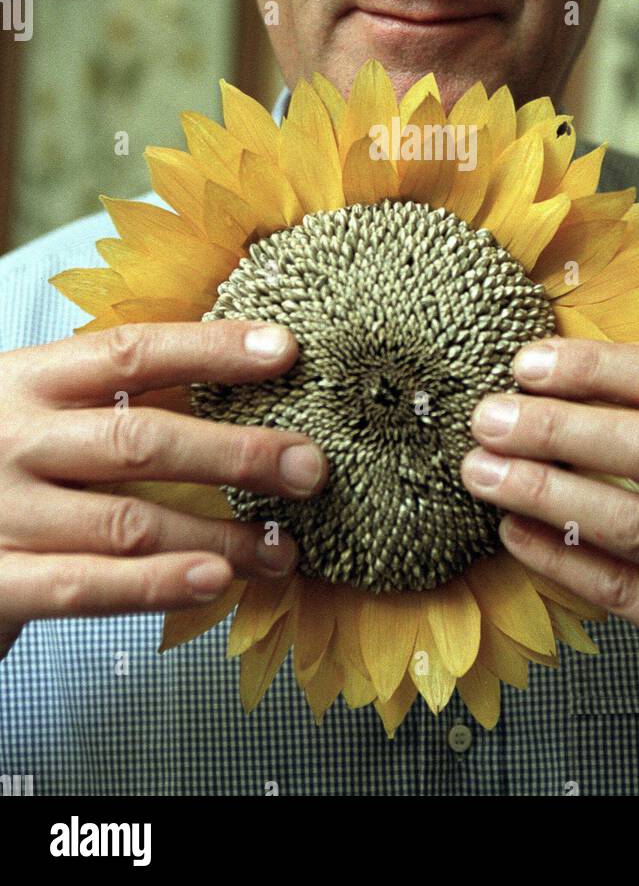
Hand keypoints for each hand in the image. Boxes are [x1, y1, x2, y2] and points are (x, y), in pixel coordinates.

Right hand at [0, 320, 326, 657]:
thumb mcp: (33, 408)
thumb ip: (104, 395)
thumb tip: (231, 369)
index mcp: (27, 380)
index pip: (131, 353)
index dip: (212, 348)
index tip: (286, 350)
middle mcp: (13, 440)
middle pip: (140, 439)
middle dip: (238, 454)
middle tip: (311, 467)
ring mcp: (0, 512)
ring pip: (127, 522)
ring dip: (219, 536)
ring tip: (286, 548)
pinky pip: (85, 587)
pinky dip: (155, 586)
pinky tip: (215, 582)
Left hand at [461, 336, 638, 778]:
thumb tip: (568, 378)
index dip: (596, 368)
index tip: (527, 364)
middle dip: (556, 427)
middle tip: (487, 416)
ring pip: (633, 524)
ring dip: (543, 490)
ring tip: (480, 470)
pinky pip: (624, 591)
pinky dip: (559, 558)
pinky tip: (513, 532)